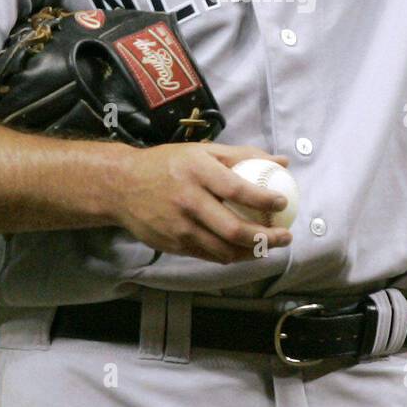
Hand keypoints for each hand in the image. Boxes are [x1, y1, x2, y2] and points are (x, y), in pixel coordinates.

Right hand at [110, 142, 293, 263]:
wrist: (121, 186)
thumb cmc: (167, 164)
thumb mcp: (202, 151)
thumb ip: (242, 156)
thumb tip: (281, 161)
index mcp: (197, 171)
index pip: (237, 189)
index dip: (264, 200)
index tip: (282, 203)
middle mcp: (188, 200)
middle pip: (234, 229)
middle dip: (266, 238)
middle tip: (285, 236)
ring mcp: (179, 226)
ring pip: (224, 250)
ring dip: (252, 253)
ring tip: (269, 247)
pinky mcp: (172, 245)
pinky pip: (209, 255)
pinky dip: (231, 255)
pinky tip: (244, 250)